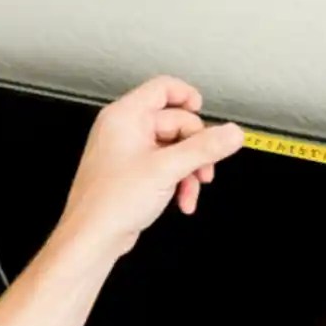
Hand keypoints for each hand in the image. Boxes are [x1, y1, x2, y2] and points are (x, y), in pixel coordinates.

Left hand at [57, 75, 244, 255]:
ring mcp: (129, 151)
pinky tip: (182, 199)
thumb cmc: (110, 202)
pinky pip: (166, 166)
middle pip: (177, 123)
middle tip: (204, 169)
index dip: (187, 96)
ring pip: (175, 149)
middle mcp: (125, 130)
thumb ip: (205, 148)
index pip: (163, 88)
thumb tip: (231, 133)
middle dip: (196, 150)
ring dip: (190, 170)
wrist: (94, 237)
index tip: (205, 111)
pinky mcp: (135, 172)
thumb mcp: (167, 169)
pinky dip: (179, 181)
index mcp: (126, 117)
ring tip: (192, 189)